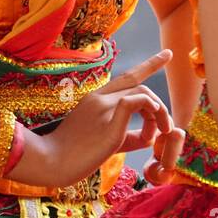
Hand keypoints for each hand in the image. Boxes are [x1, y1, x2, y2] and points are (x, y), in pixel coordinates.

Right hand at [41, 48, 184, 188]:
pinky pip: (134, 101)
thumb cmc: (72, 156)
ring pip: (142, 92)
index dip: (149, 65)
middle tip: (167, 126)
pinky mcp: (108, 122)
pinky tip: (151, 131)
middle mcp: (99, 97)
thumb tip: (150, 136)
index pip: (127, 77)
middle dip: (160, 101)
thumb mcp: (104, 141)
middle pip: (138, 82)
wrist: (49, 163)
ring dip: (158, 113)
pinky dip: (150, 110)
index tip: (167, 55)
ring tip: (158, 135)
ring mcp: (102, 107)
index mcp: (96, 99)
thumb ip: (129, 136)